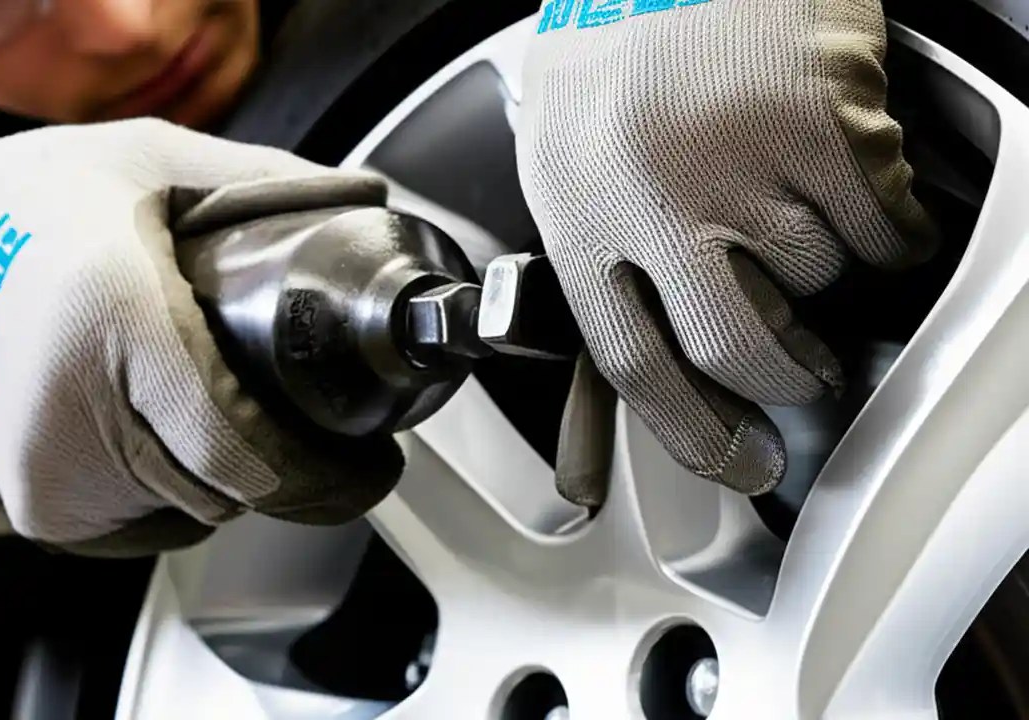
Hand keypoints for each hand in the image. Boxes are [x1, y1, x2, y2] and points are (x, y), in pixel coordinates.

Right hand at [0, 119, 400, 554]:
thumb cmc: (34, 205)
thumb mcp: (153, 160)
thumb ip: (267, 182)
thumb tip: (363, 200)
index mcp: (116, 313)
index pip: (238, 445)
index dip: (317, 471)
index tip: (365, 462)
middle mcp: (75, 405)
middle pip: (229, 487)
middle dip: (290, 470)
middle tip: (315, 431)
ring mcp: (51, 470)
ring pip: (196, 510)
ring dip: (230, 478)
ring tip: (220, 407)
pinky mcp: (40, 506)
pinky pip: (150, 521)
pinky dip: (179, 490)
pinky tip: (164, 431)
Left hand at [518, 0, 935, 494]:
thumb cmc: (620, 37)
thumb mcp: (569, 156)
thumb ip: (607, 251)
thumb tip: (661, 358)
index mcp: (573, 207)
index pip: (631, 365)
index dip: (694, 434)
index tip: (739, 462)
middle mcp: (648, 193)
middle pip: (737, 349)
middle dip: (784, 380)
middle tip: (803, 377)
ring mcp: (737, 157)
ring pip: (817, 278)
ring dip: (821, 259)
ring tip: (795, 194)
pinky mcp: (820, 120)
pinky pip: (882, 222)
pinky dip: (887, 219)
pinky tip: (853, 175)